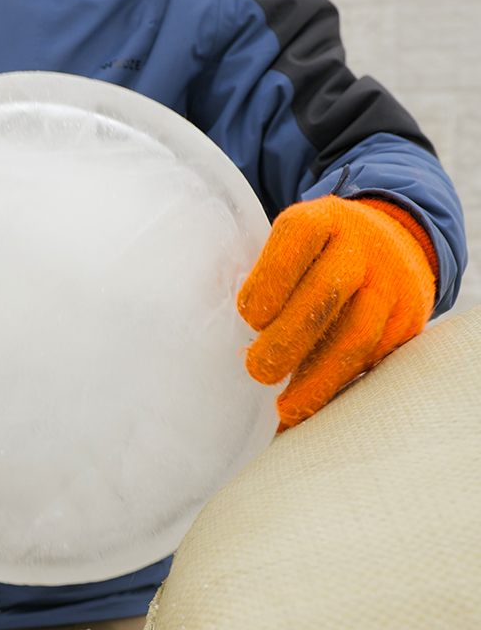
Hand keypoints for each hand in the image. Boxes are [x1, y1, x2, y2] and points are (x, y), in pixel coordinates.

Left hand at [238, 195, 436, 428]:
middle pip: (326, 293)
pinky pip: (374, 360)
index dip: (270, 281)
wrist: (395, 244)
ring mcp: (391, 285)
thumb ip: (261, 276)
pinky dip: (339, 388)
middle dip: (287, 339)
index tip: (248, 317)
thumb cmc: (317, 255)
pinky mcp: (409, 322)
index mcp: (322, 220)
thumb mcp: (291, 244)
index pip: (297, 239)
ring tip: (285, 410)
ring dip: (317, 379)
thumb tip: (220, 328)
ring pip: (357, 336)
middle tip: (257, 370)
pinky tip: (310, 407)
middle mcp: (362, 248)